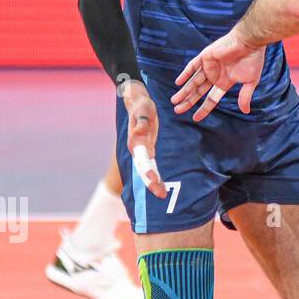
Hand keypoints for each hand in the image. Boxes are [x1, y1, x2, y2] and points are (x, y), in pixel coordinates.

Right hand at [121, 80, 165, 199]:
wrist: (138, 103)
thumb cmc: (141, 105)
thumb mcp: (143, 110)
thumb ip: (142, 121)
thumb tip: (140, 132)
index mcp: (135, 142)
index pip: (142, 160)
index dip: (148, 172)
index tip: (154, 181)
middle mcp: (137, 149)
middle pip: (144, 168)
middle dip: (151, 182)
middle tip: (161, 195)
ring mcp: (142, 149)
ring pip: (147, 169)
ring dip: (154, 182)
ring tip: (162, 194)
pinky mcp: (148, 148)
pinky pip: (151, 164)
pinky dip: (155, 174)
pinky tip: (160, 184)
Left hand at [171, 30, 265, 121]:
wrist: (250, 42)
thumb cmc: (253, 60)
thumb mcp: (251, 81)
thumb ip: (245, 96)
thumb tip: (246, 111)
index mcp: (225, 82)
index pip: (211, 98)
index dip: (204, 108)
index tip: (195, 118)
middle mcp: (215, 75)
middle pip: (198, 91)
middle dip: (188, 101)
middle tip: (177, 110)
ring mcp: (209, 66)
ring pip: (193, 81)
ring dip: (184, 91)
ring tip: (174, 101)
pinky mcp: (205, 56)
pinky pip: (192, 66)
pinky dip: (185, 74)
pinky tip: (178, 82)